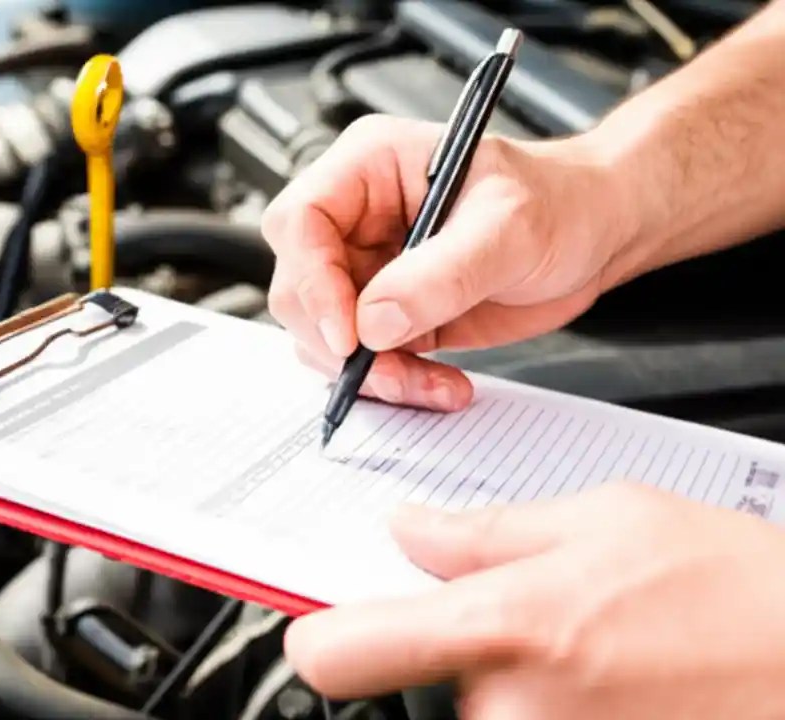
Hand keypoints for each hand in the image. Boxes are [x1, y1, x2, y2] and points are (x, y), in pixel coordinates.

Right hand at [260, 115, 646, 411]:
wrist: (595, 236)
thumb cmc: (560, 203)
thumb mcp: (509, 227)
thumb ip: (441, 274)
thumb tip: (374, 321)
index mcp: (369, 167)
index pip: (300, 221)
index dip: (312, 280)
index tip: (348, 333)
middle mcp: (355, 217)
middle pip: (299, 286)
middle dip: (336, 339)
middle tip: (388, 366)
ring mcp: (366, 269)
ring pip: (322, 333)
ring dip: (368, 371)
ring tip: (427, 382)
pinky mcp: (386, 313)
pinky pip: (362, 359)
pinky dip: (393, 383)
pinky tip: (439, 384)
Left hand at [284, 483, 784, 718]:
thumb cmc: (742, 595)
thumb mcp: (607, 519)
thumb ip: (486, 533)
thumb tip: (407, 532)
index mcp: (504, 629)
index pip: (335, 656)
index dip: (322, 636)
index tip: (331, 622)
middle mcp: (511, 715)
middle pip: (421, 683)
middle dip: (464, 649)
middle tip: (543, 618)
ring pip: (481, 712)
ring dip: (518, 683)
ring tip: (597, 649)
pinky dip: (556, 707)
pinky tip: (615, 682)